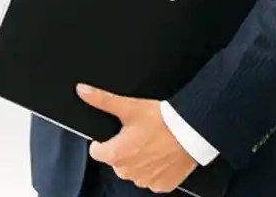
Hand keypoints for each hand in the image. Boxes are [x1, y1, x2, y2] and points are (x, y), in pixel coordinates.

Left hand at [78, 84, 196, 192]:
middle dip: (123, 149)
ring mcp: (146, 181)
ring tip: (151, 143)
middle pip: (116, 160)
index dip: (103, 141)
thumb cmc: (161, 121)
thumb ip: (102, 100)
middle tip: (138, 135)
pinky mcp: (162, 185)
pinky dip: (154, 169)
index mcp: (115, 155)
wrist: (192, 132)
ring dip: (139, 160)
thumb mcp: (128, 107)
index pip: (97, 151)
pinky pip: (151, 178)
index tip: (116, 134)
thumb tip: (82, 91)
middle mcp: (128, 172)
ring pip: (134, 170)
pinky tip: (161, 155)